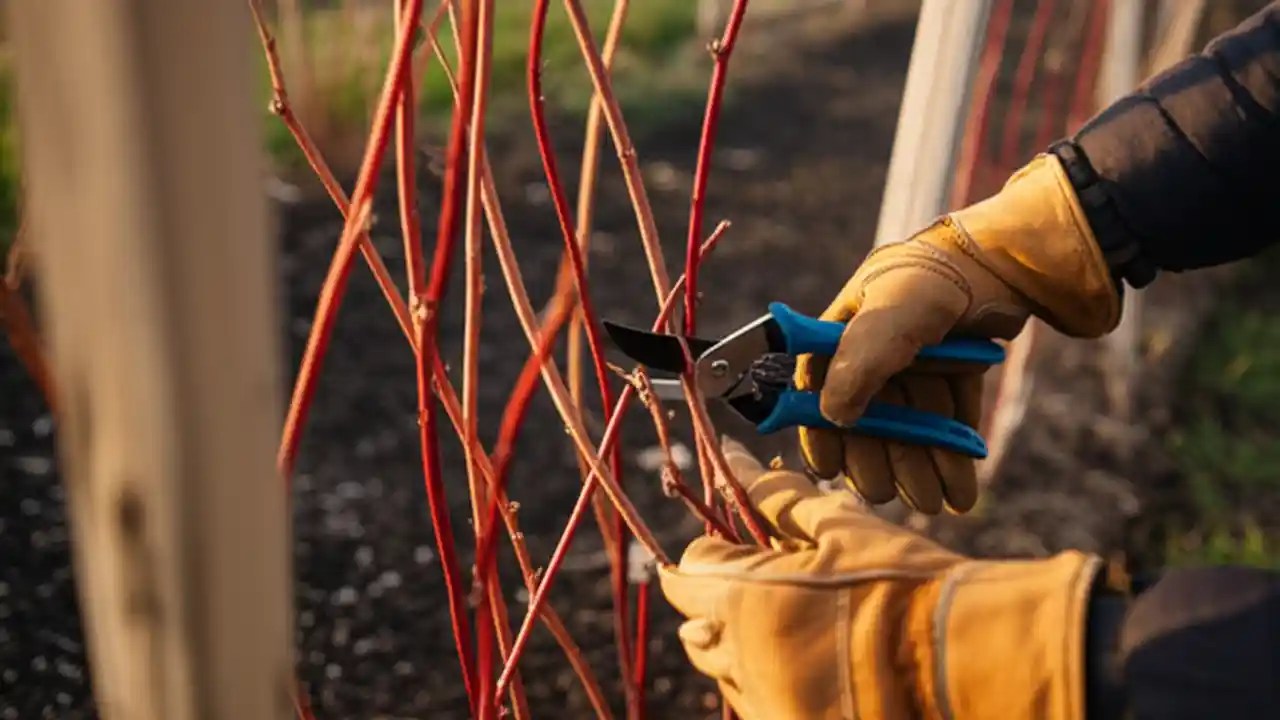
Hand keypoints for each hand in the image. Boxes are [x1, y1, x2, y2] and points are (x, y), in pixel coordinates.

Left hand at [659, 438, 1102, 719]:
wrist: (971, 663)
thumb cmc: (906, 585)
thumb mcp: (842, 529)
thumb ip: (778, 496)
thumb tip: (735, 456)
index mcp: (745, 601)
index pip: (687, 573)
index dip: (713, 553)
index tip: (741, 547)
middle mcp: (743, 662)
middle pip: (697, 626)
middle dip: (722, 600)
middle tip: (773, 583)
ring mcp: (768, 706)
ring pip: (727, 670)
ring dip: (748, 642)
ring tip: (808, 624)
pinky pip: (761, 703)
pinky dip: (776, 680)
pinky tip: (821, 662)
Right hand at [796, 153, 1120, 512]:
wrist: (1007, 261)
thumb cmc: (935, 279)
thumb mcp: (891, 318)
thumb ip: (858, 364)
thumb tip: (832, 417)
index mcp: (841, 333)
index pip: (820, 392)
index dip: (823, 434)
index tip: (832, 471)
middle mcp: (873, 353)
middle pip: (870, 421)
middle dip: (886, 463)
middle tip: (899, 499)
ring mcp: (915, 365)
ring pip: (912, 428)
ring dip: (925, 468)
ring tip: (943, 503)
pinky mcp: (953, 373)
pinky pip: (948, 421)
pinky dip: (954, 452)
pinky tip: (963, 487)